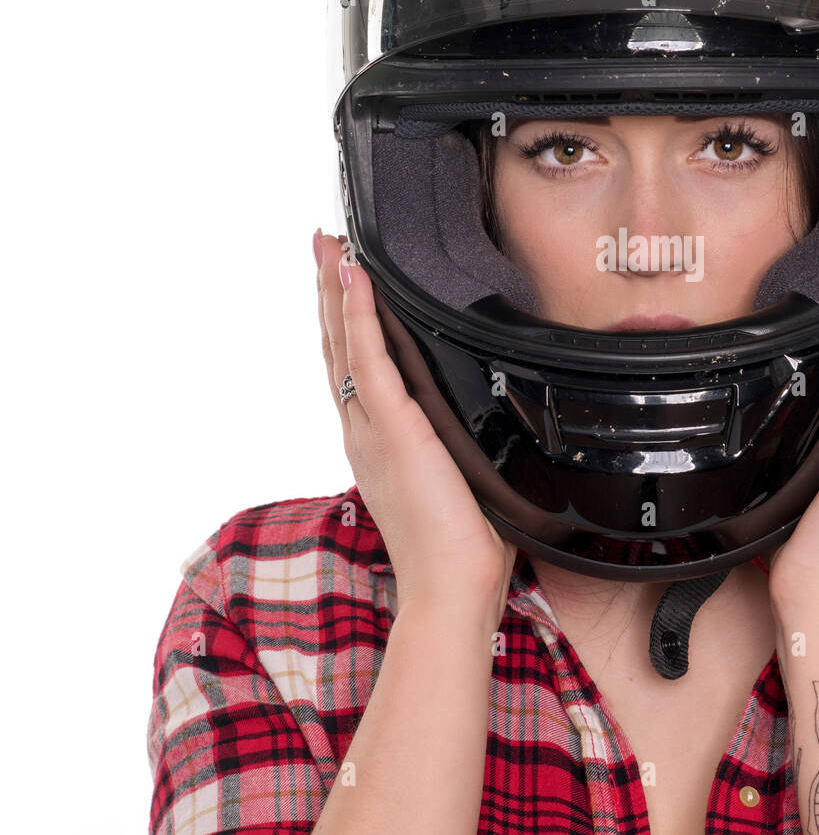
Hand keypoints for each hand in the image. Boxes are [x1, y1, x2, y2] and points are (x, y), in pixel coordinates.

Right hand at [315, 229, 516, 620]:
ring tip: (330, 245)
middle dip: (330, 292)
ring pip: (344, 343)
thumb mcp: (457, 476)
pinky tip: (355, 280)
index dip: (343, 321)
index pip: (353, 367)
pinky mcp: (392, 429)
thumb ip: (453, 440)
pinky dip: (358, 315)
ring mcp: (372, 428)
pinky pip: (368, 359)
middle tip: (324, 244)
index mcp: (377, 441)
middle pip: (337, 346)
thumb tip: (478, 415)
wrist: (451, 590)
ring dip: (337, 290)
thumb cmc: (460, 547)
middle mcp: (364, 430)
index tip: (343, 279)